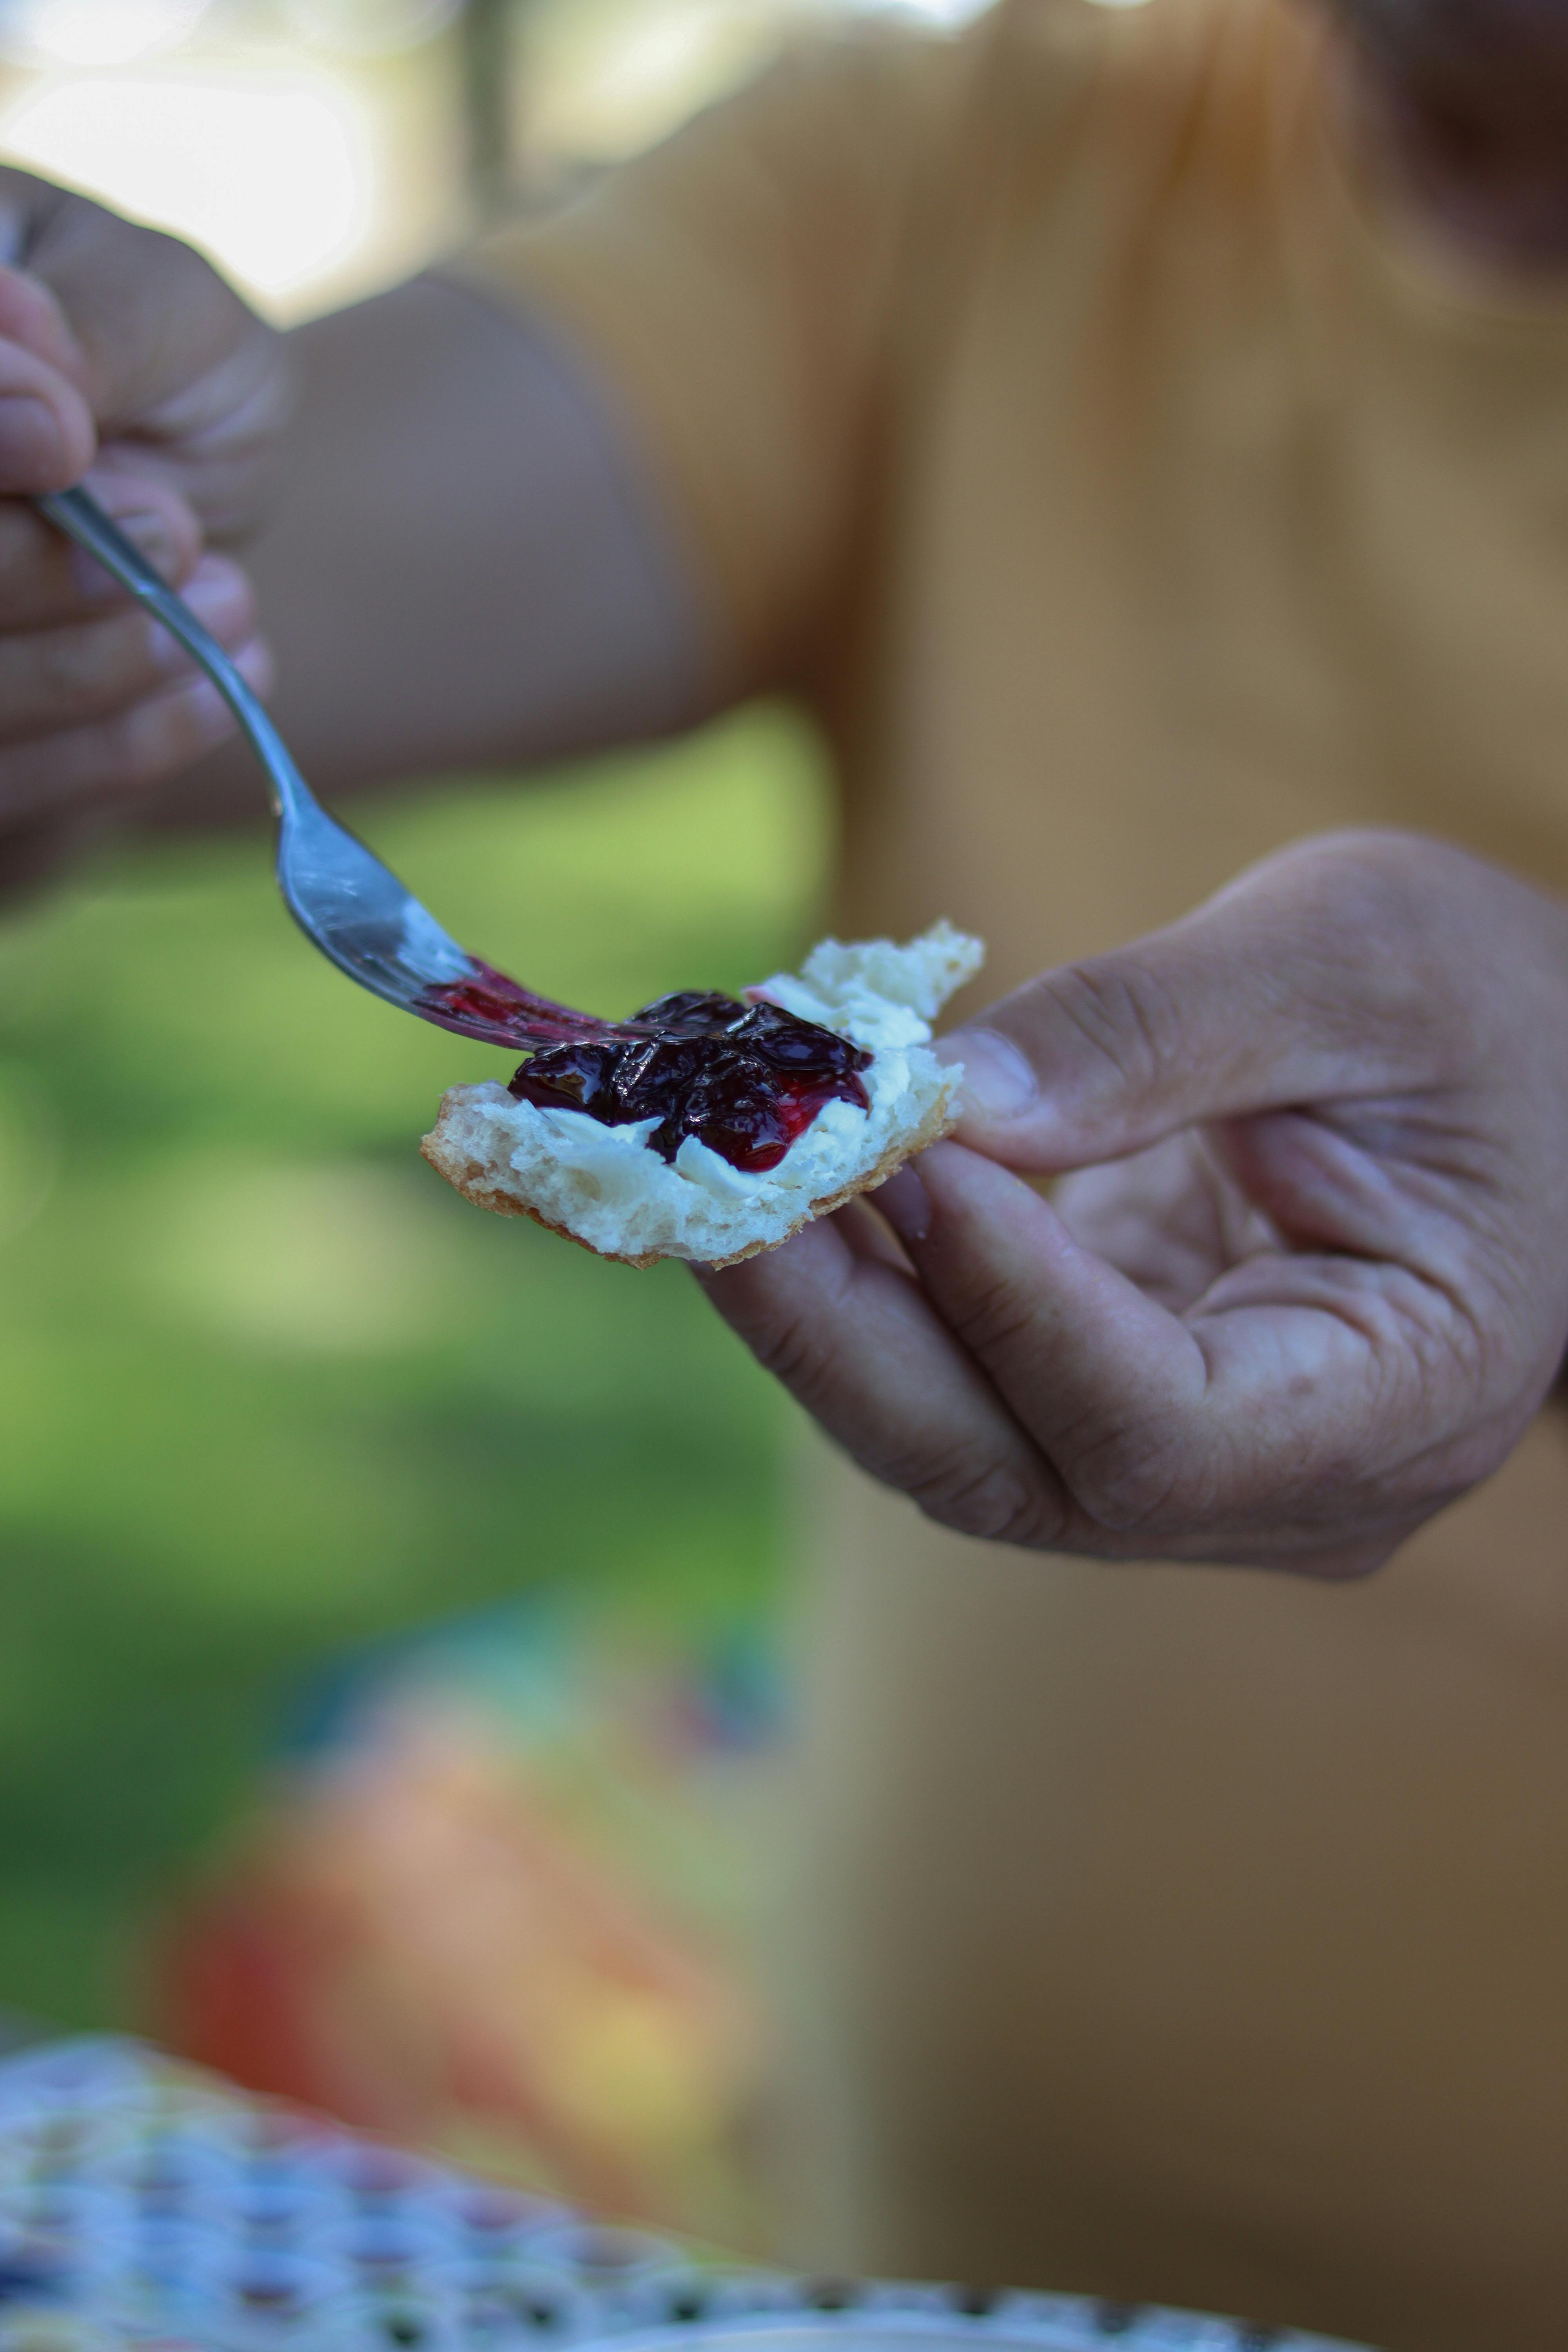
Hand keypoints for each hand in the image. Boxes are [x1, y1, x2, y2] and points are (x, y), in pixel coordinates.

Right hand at [0, 170, 291, 885]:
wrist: (203, 476)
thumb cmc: (167, 361)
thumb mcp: (156, 302)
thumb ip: (90, 330)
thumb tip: (33, 396)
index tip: (68, 440)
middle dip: (26, 572)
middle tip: (176, 533)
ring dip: (84, 669)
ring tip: (227, 604)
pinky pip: (4, 795)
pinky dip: (107, 753)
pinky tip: (208, 699)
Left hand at [698, 833, 1567, 1576]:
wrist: (1538, 1075)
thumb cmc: (1494, 1006)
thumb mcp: (1360, 959)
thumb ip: (1156, 1028)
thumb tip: (933, 1095)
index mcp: (1397, 1402)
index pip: (1157, 1429)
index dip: (1009, 1302)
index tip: (894, 1149)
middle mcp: (1283, 1485)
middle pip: (1012, 1470)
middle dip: (841, 1328)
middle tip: (706, 1180)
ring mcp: (1191, 1462)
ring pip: (958, 1436)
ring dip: (822, 1305)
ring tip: (716, 1163)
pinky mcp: (1115, 1400)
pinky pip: (962, 1377)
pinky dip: (865, 1281)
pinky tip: (785, 1178)